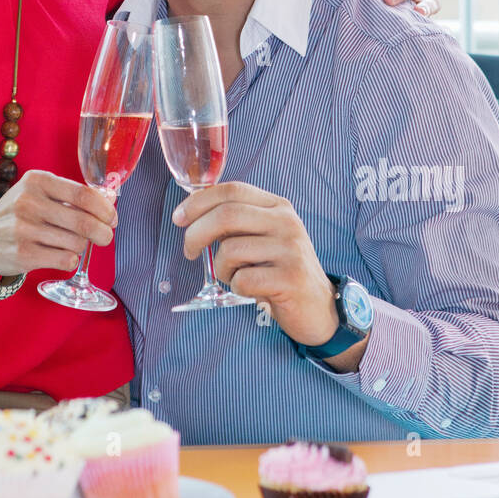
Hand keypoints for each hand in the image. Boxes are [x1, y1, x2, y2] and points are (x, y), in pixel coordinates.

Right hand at [0, 170, 116, 276]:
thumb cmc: (20, 212)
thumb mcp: (39, 192)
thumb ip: (72, 195)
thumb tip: (110, 200)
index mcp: (38, 181)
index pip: (83, 195)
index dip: (105, 209)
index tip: (112, 218)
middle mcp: (29, 203)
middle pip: (83, 222)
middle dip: (102, 232)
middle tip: (105, 236)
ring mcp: (24, 230)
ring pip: (76, 243)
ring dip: (82, 246)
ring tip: (74, 243)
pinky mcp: (23, 255)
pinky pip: (65, 260)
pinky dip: (71, 259)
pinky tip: (63, 255)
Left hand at [173, 182, 350, 349]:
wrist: (320, 307)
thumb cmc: (281, 270)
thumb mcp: (265, 237)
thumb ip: (238, 221)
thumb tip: (193, 214)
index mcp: (277, 206)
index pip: (232, 190)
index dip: (199, 201)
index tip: (179, 218)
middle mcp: (286, 222)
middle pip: (227, 215)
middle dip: (197, 233)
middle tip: (188, 251)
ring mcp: (291, 249)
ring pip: (231, 250)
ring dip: (222, 269)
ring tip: (237, 277)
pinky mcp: (291, 278)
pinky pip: (243, 280)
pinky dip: (237, 288)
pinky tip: (252, 291)